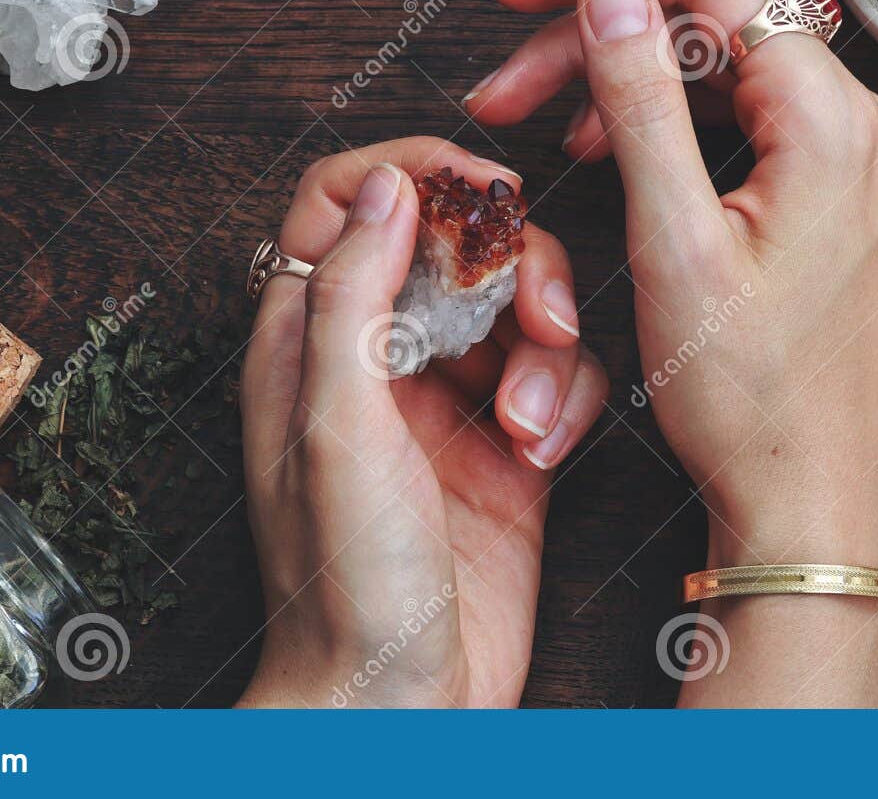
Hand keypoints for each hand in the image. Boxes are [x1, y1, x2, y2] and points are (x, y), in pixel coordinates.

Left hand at [238, 138, 607, 707]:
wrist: (399, 705)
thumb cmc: (344, 582)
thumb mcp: (335, 425)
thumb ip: (354, 294)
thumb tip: (386, 185)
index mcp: (310, 339)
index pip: (345, 200)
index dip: (413, 173)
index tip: (478, 188)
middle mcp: (380, 358)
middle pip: (456, 243)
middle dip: (511, 267)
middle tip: (537, 314)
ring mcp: (450, 400)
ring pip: (520, 305)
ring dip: (545, 351)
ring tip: (527, 427)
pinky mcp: (511, 445)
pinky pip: (561, 375)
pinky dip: (567, 401)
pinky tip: (545, 457)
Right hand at [468, 0, 877, 704]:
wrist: (806, 493)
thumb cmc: (749, 397)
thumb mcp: (673, 240)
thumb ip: (640, 101)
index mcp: (828, 120)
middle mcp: (851, 122)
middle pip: (707, 22)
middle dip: (595, 38)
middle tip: (504, 84)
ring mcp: (843, 156)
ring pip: (716, 70)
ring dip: (623, 82)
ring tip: (539, 125)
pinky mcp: (824, 189)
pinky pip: (737, 120)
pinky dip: (665, 125)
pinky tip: (605, 155)